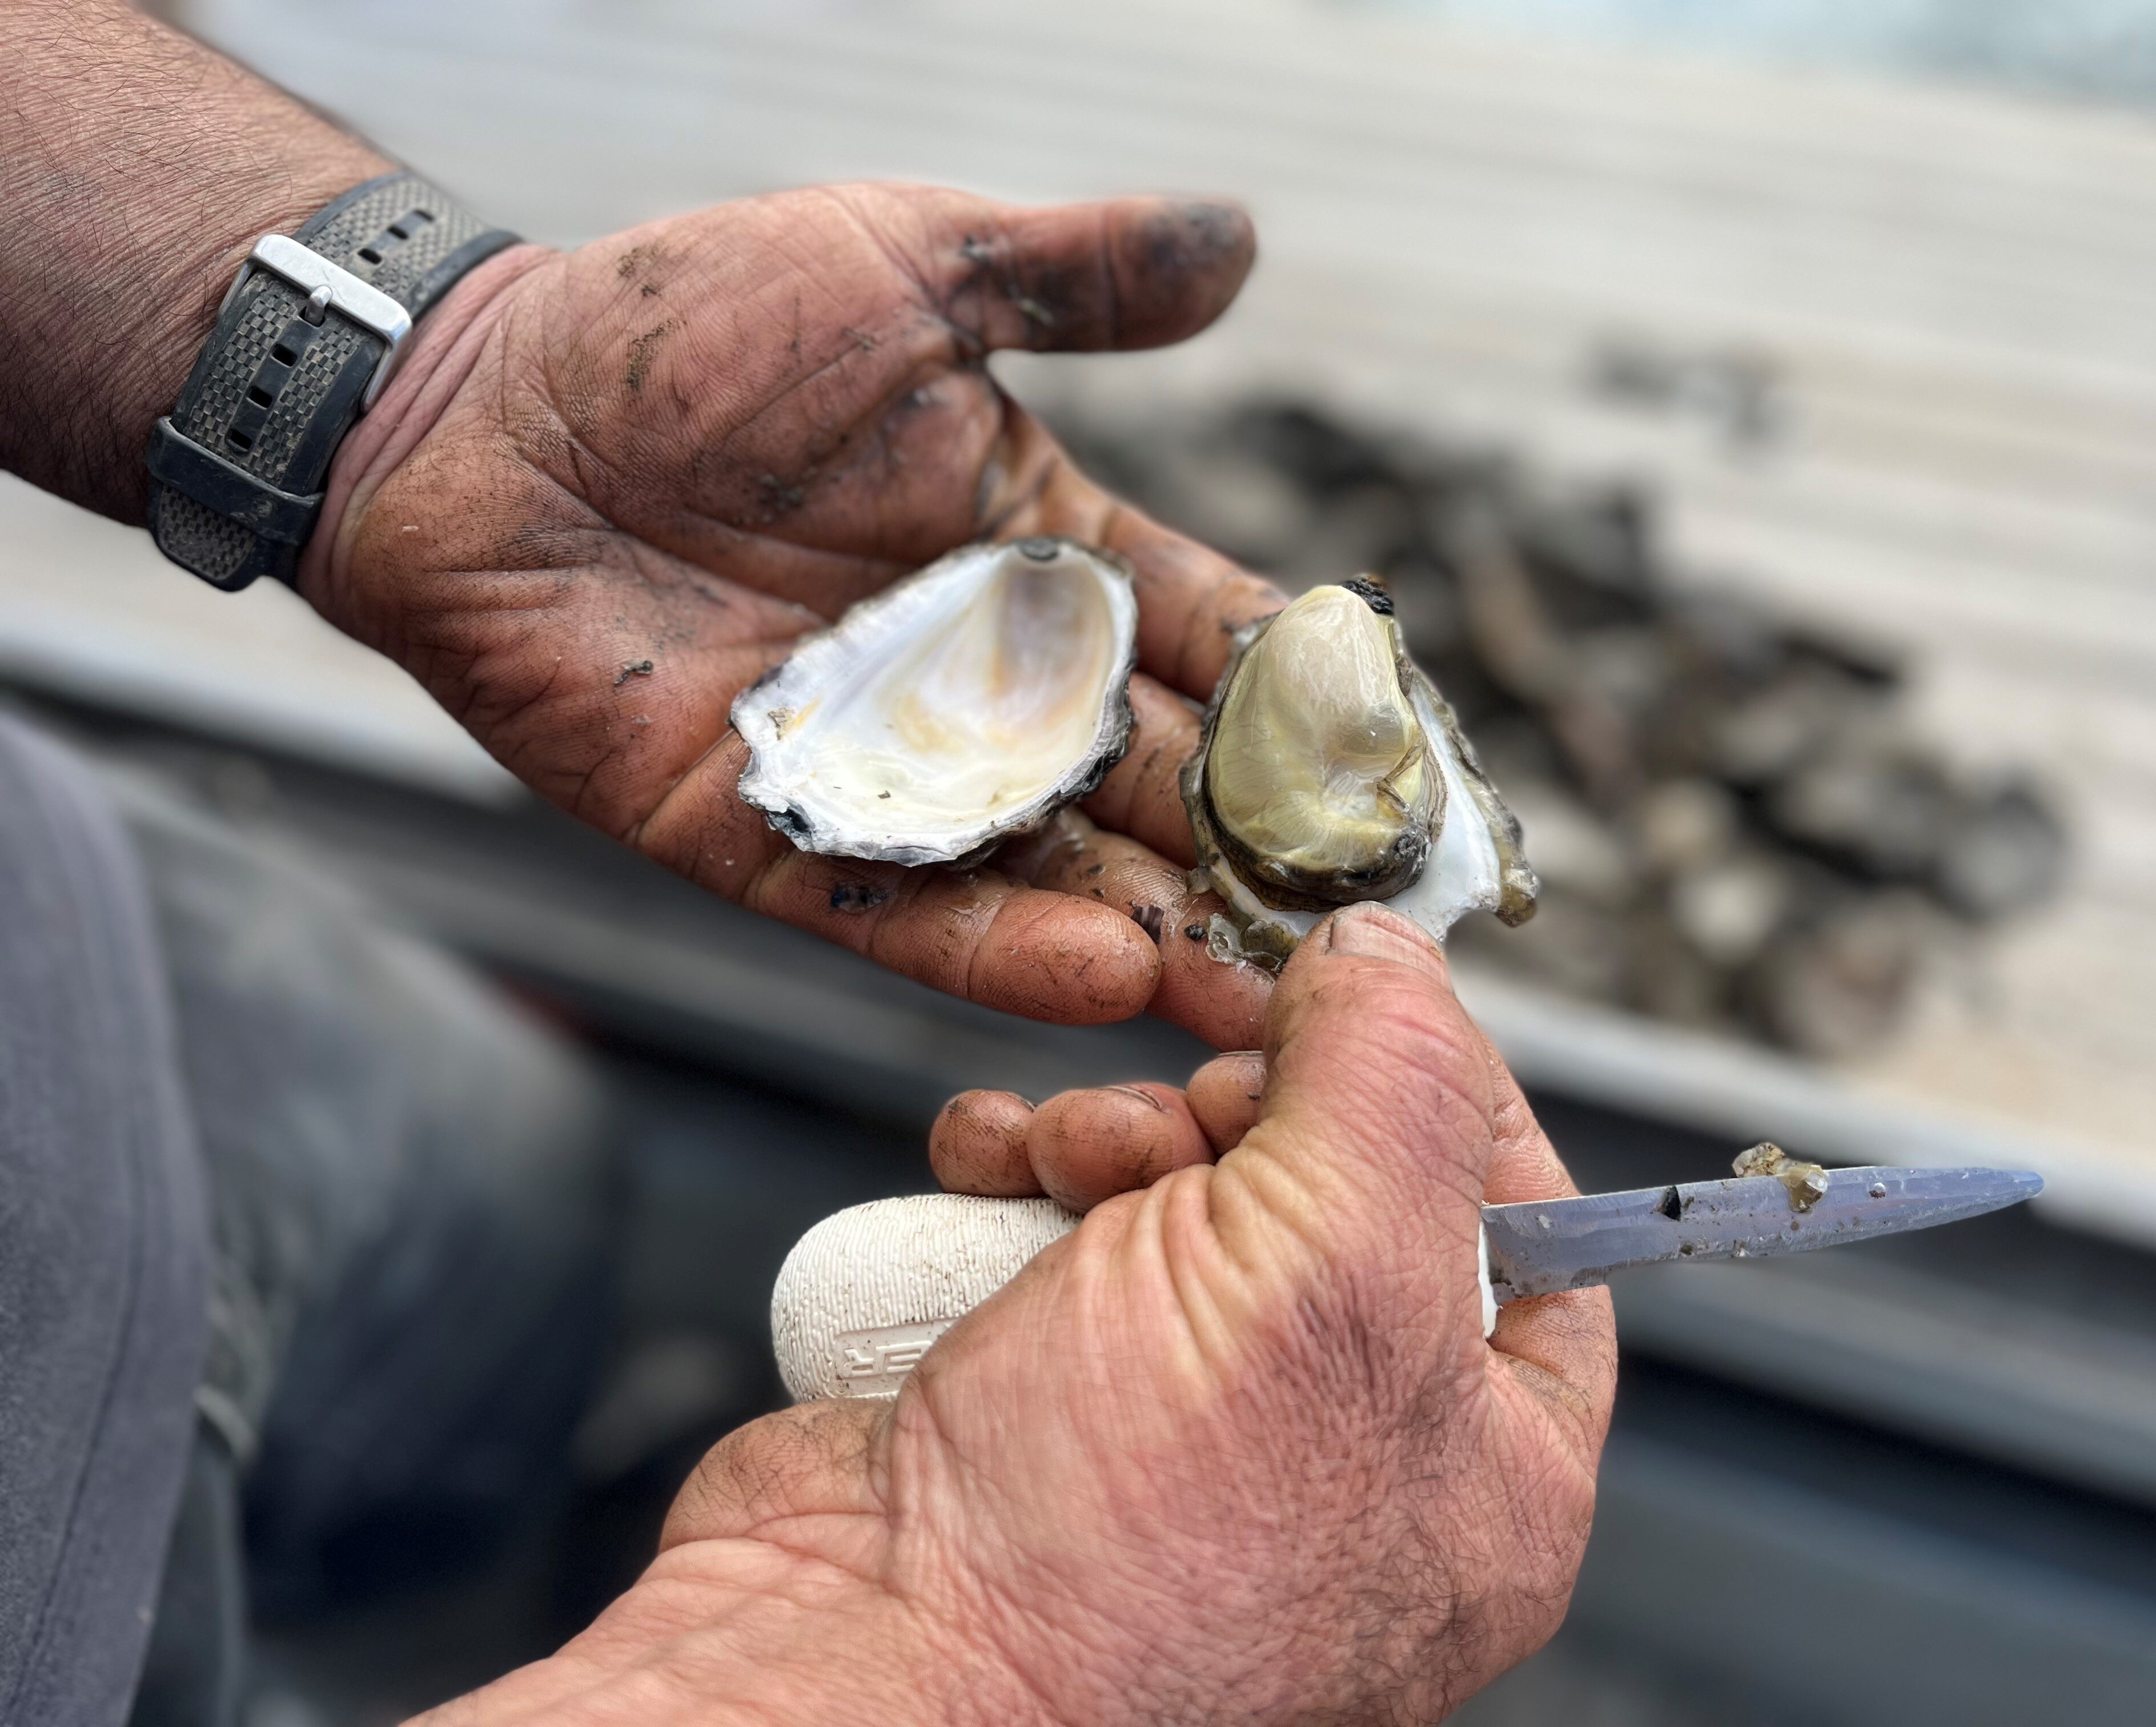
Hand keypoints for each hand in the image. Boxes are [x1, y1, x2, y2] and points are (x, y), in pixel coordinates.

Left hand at [306, 184, 1286, 1045]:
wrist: (473, 414)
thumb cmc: (684, 321)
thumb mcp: (904, 268)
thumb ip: (1074, 279)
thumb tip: (1247, 239)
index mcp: (1032, 546)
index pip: (1206, 635)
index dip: (1307, 692)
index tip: (1405, 757)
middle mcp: (978, 676)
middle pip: (1153, 776)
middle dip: (1256, 846)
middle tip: (1367, 919)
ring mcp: (885, 770)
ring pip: (1053, 865)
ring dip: (1161, 924)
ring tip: (1260, 981)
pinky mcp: (774, 842)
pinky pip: (905, 915)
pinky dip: (1004, 950)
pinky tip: (1107, 972)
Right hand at [418, 905, 1613, 1724]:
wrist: (862, 1665)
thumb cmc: (1114, 1558)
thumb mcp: (1332, 1271)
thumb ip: (1396, 1081)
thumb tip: (1395, 954)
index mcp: (1482, 1469)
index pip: (1530, 1224)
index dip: (1450, 1090)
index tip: (1364, 996)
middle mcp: (1344, 1454)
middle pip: (1341, 1184)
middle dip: (1248, 1107)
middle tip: (1196, 1108)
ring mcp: (1185, 1424)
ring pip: (1188, 1188)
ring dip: (1119, 1130)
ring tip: (1070, 1164)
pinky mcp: (1048, 1388)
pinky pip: (1062, 1227)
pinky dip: (1019, 1171)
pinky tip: (993, 1173)